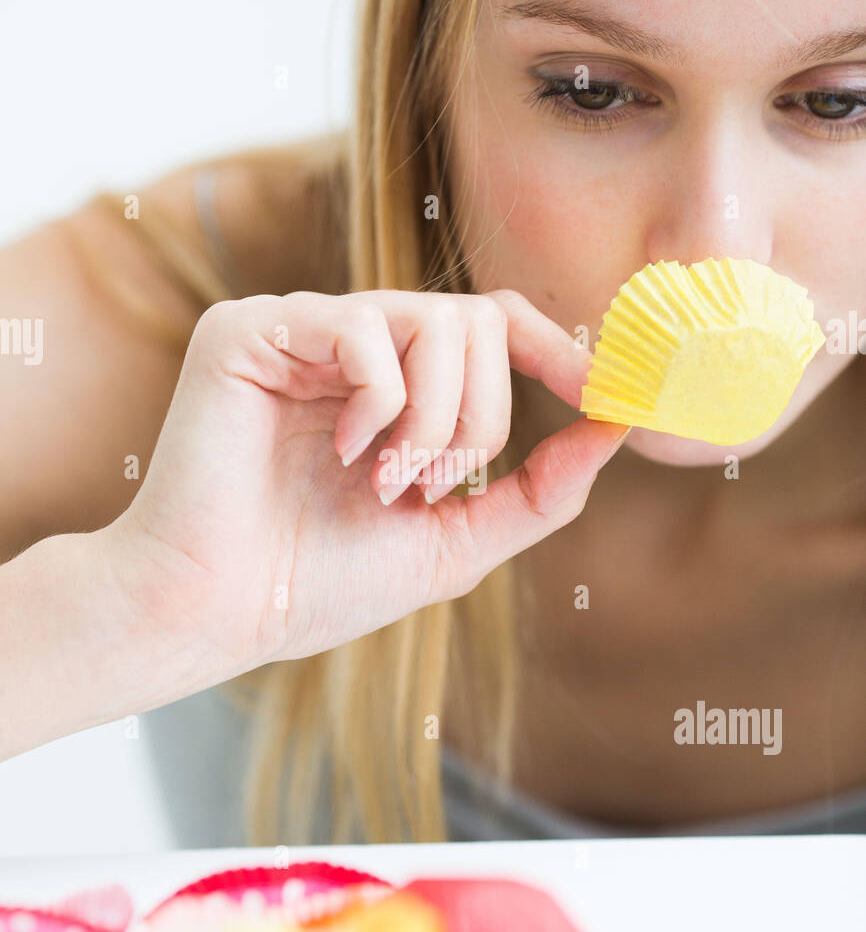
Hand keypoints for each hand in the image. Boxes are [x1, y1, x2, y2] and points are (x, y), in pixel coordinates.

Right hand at [107, 288, 627, 675]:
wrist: (221, 611)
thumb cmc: (320, 583)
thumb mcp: (455, 543)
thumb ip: (539, 490)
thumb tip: (618, 427)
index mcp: (395, 386)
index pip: (493, 326)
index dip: (557, 350)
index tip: (605, 394)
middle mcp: (353, 346)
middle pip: (479, 321)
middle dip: (482, 420)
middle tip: (430, 487)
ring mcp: (302, 331)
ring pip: (436, 320)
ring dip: (435, 421)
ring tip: (384, 481)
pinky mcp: (251, 330)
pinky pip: (366, 330)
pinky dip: (378, 405)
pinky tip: (339, 454)